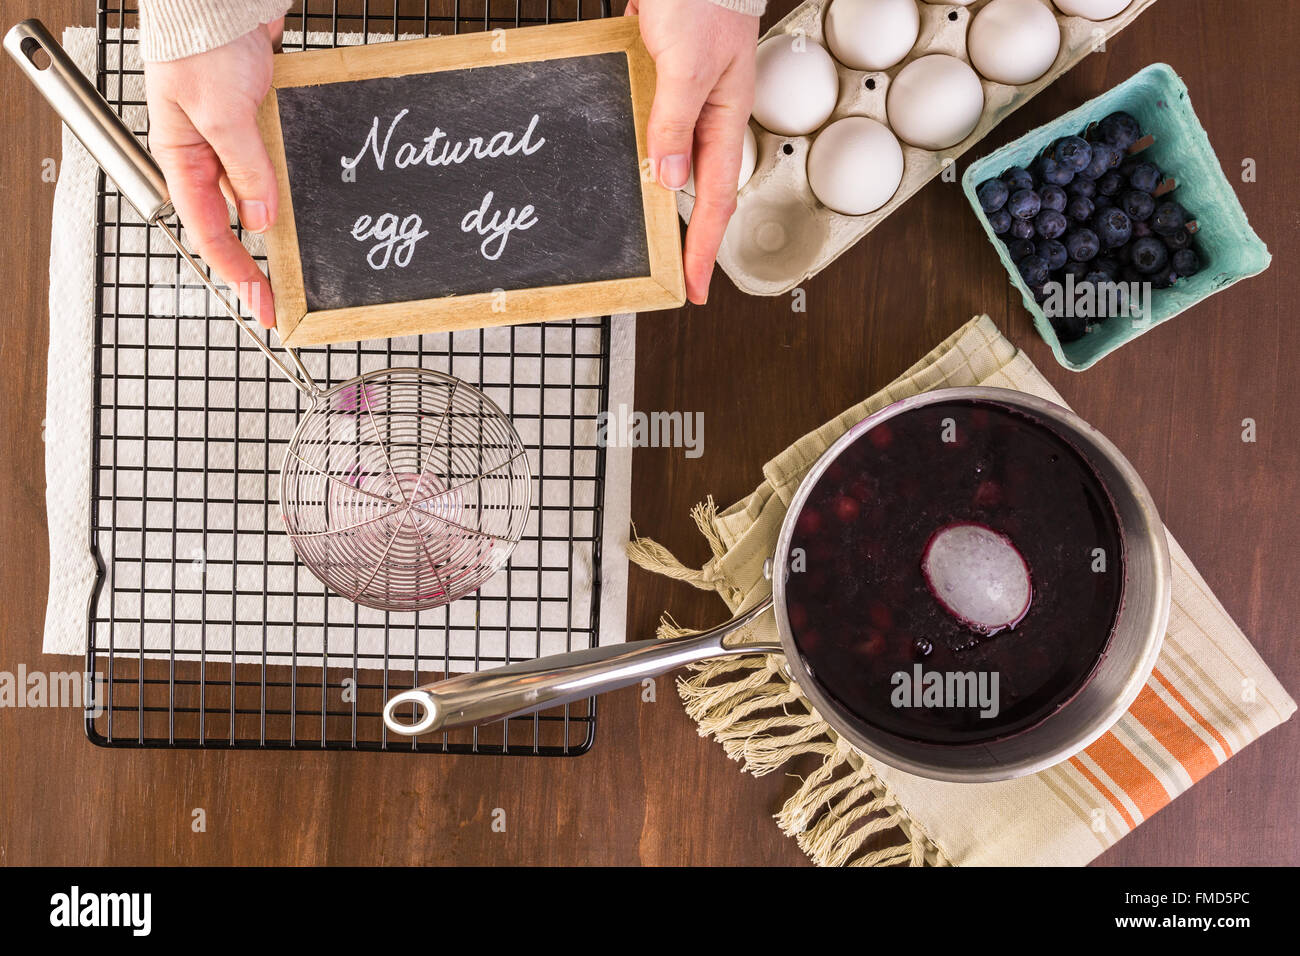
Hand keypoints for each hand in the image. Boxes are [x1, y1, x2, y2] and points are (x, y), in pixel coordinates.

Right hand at [144, 21, 281, 327]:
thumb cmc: (201, 39)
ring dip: (281, 221)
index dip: (234, 271)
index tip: (260, 302)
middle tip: (283, 294)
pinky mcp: (261, 120)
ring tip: (304, 259)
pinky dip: (295, 180)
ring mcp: (236, 137)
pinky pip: (279, 161)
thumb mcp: (220, 112)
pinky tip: (312, 198)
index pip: (207, 230)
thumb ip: (245, 166)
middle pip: (235, 219)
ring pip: (261, 193)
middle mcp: (208, 153)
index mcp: (182, 157)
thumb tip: (261, 218)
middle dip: (259, 259)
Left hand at [628, 0, 757, 303]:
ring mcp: (681, 95)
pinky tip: (613, 158)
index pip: (716, 200)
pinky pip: (645, 121)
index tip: (691, 287)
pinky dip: (632, 145)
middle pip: (692, 187)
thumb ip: (673, 122)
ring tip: (636, 230)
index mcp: (725, 117)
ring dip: (651, 192)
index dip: (702, 248)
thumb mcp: (686, 66)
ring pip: (666, 157)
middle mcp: (706, 113)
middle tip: (663, 268)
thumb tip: (665, 178)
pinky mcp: (657, 74)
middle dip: (680, 232)